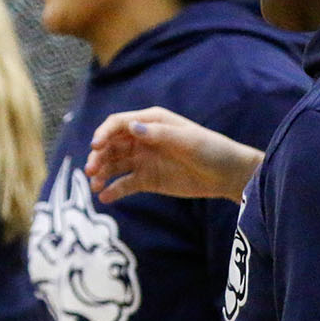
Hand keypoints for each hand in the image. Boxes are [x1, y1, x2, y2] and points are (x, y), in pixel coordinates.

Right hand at [85, 107, 260, 202]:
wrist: (229, 175)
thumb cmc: (211, 150)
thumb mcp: (187, 140)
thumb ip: (159, 134)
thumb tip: (131, 127)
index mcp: (150, 122)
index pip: (118, 124)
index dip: (103, 133)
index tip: (95, 147)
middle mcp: (142, 139)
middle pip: (110, 145)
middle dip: (97, 156)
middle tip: (91, 171)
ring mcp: (143, 160)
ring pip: (113, 165)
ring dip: (101, 173)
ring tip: (95, 186)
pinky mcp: (147, 180)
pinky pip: (124, 184)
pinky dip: (113, 190)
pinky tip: (105, 197)